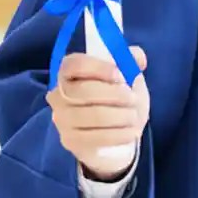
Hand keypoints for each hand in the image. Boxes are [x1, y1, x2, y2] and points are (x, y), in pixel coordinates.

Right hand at [45, 46, 149, 179]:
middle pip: (84, 91)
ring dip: (120, 116)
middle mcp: (59, 94)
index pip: (75, 64)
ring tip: (133, 116)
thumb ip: (130, 62)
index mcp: (69, 71)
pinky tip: (131, 132)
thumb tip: (138, 57)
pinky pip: (95, 137)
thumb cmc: (117, 99)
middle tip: (133, 99)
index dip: (99, 68)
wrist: (115, 133)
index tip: (121, 76)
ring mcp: (62, 119)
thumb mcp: (126, 77)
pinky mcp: (70, 140)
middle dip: (115, 94)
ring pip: (92, 115)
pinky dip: (118, 134)